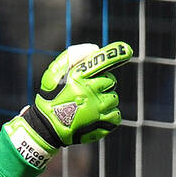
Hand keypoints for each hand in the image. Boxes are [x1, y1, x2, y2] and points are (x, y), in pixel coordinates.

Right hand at [4, 41, 133, 165]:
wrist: (47, 128)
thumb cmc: (51, 97)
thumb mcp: (54, 73)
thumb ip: (72, 57)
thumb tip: (95, 48)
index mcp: (78, 77)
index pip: (101, 61)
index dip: (116, 53)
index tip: (128, 50)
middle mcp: (89, 91)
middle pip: (110, 81)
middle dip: (103, 84)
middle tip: (88, 93)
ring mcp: (97, 109)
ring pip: (113, 99)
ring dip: (105, 101)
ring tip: (89, 107)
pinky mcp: (101, 124)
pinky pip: (116, 115)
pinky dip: (109, 116)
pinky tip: (96, 117)